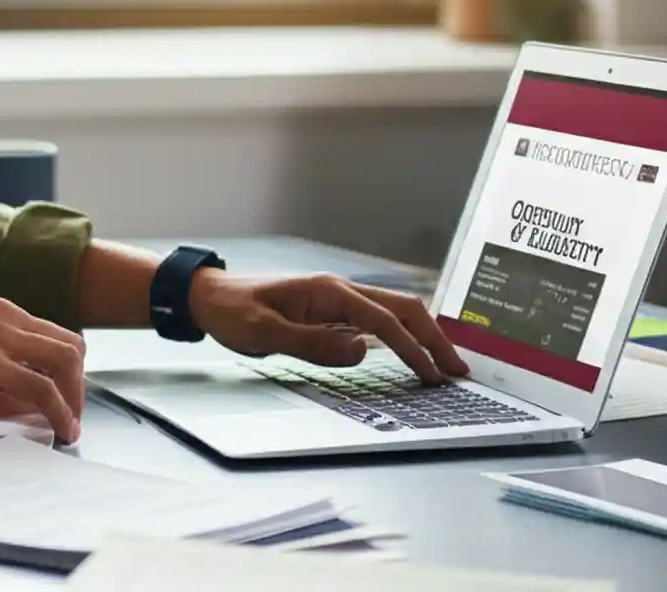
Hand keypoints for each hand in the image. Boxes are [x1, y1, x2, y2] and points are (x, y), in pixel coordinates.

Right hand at [0, 298, 85, 441]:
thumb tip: (24, 401)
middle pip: (69, 345)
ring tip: (69, 424)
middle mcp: (3, 317)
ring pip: (65, 361)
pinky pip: (42, 388)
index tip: (66, 395)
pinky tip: (61, 428)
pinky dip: (60, 411)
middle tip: (72, 413)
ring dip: (75, 397)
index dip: (67, 369)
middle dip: (78, 383)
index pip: (52, 335)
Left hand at [188, 271, 468, 383]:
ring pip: (394, 313)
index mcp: (328, 291)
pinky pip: (376, 322)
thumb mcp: (265, 331)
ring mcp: (337, 301)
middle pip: (402, 308)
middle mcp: (340, 291)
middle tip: (457, 371)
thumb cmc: (233, 311)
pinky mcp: (332, 312)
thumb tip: (362, 352)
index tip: (433, 375)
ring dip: (421, 336)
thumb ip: (313, 343)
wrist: (209, 297)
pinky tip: (411, 354)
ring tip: (444, 366)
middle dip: (433, 338)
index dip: (412, 348)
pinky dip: (401, 336)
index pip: (383, 320)